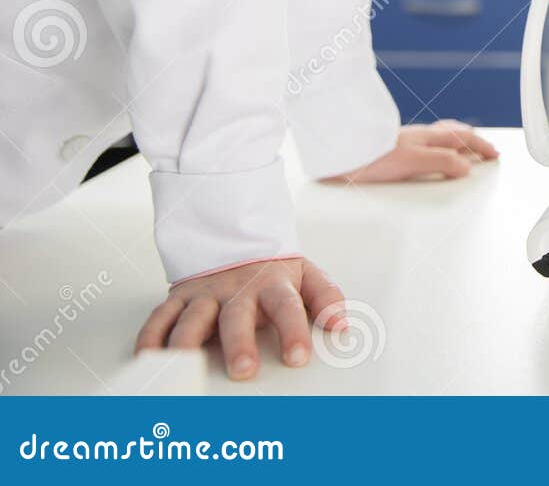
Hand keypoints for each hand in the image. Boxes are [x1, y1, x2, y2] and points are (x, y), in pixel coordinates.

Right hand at [136, 256, 344, 380]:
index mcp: (273, 284)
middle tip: (243, 370)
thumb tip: (341, 325)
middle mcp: (236, 290)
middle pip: (237, 317)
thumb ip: (326, 297)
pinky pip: (159, 318)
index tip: (298, 358)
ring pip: (192, 319)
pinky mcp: (178, 299)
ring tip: (183, 367)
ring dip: (187, 343)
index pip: (287, 307)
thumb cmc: (273, 271)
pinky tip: (148, 358)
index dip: (294, 331)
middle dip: (239, 343)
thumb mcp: (307, 275)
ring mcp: (205, 295)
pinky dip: (150, 338)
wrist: (235, 238)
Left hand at [323, 119, 498, 182]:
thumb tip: (467, 167)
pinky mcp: (393, 150)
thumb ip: (441, 162)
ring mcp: (406, 142)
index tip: (493, 155)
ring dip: (455, 141)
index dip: (480, 147)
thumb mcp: (413, 161)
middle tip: (484, 150)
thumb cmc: (371, 157)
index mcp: (428, 138)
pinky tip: (428, 154)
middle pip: (453, 134)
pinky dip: (436, 146)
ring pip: (438, 137)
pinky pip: (424, 144)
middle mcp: (419, 137)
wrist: (340, 155)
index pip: (463, 138)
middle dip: (471, 141)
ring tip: (462, 148)